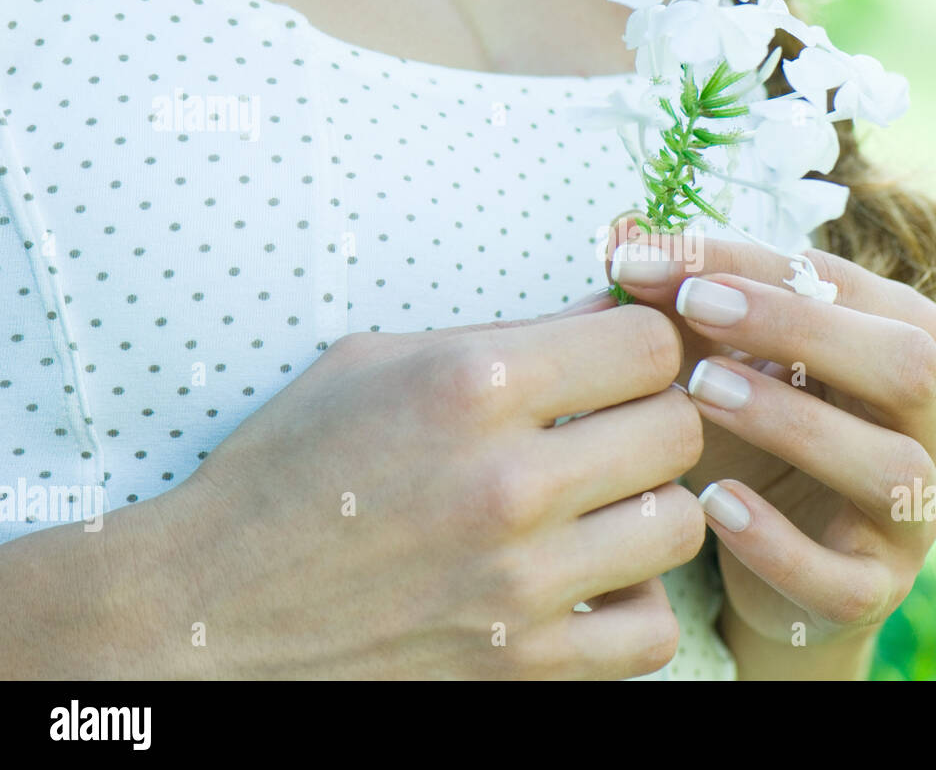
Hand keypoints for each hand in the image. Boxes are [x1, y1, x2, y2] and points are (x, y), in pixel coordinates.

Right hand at [150, 296, 705, 678]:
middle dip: (653, 418)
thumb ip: (505, 334)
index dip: (641, 345)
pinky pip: (654, 631)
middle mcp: (507, 483)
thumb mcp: (376, 363)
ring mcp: (521, 585)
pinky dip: (635, 605)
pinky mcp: (524, 666)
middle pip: (679, 429)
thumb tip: (611, 312)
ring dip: (650, 509)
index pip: (648, 344)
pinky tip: (593, 582)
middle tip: (611, 430)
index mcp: (473, 386)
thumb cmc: (288, 470)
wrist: (210, 612)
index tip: (616, 362)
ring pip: (681, 525)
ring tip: (603, 505)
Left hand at [607, 226, 935, 657]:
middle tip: (693, 307)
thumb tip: (619, 230)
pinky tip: (712, 503)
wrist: (770, 563)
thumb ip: (678, 300)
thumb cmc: (750, 437)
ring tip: (699, 394)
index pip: (843, 284)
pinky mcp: (874, 591)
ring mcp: (913, 514)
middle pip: (906, 362)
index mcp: (905, 345)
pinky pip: (845, 576)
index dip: (747, 263)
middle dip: (797, 327)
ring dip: (794, 423)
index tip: (647, 257)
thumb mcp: (715, 361)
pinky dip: (778, 541)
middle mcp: (934, 425)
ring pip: (890, 466)